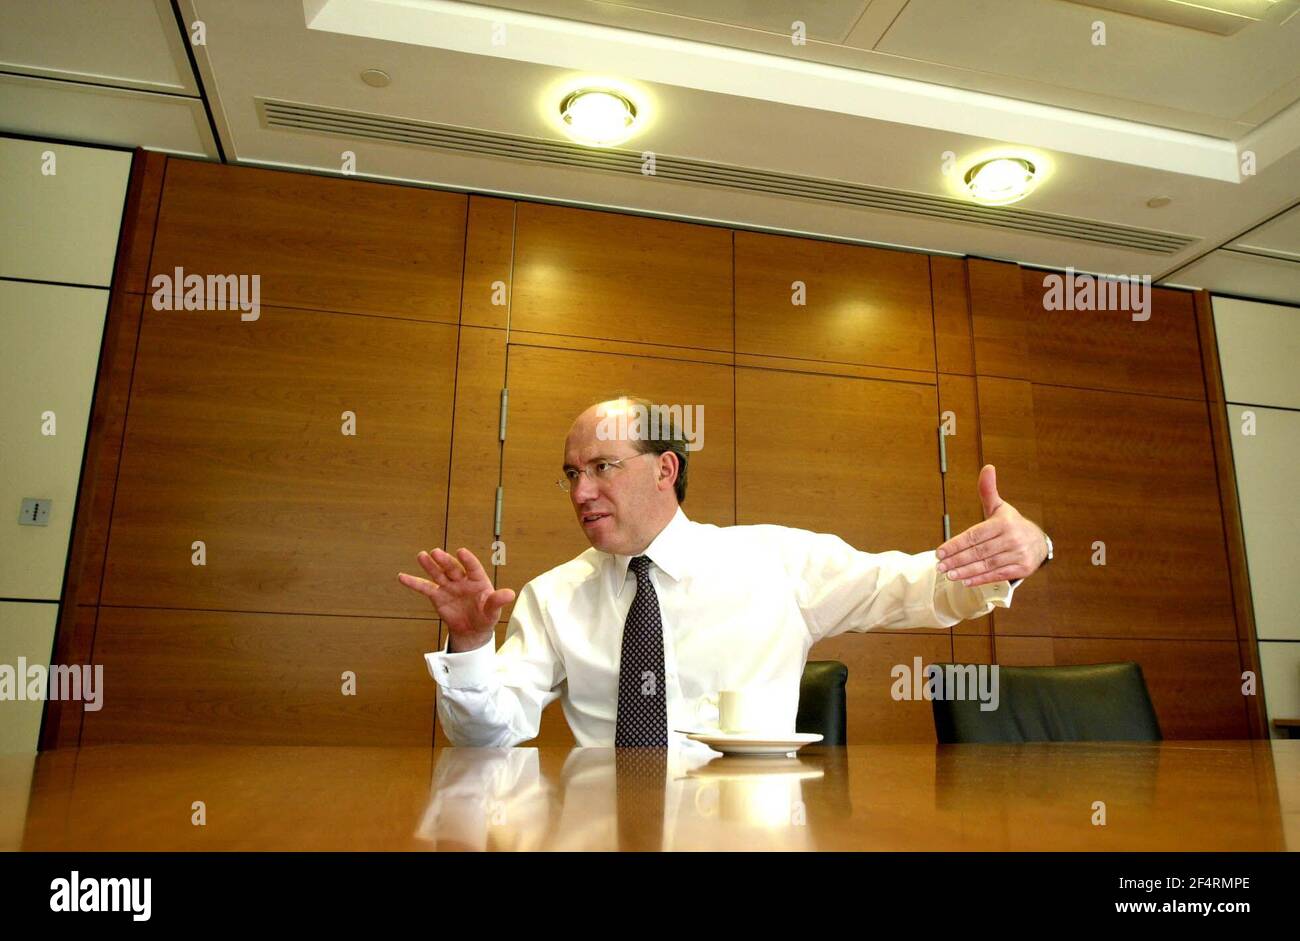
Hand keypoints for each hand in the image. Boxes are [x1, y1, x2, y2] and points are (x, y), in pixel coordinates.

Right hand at [397, 547, 514, 650]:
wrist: (472, 630)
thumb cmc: (486, 617)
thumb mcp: (493, 611)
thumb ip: (497, 600)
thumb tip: (510, 593)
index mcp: (478, 580)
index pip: (472, 567)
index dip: (467, 560)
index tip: (461, 552)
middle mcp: (462, 580)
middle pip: (452, 568)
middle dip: (444, 560)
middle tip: (436, 552)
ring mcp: (449, 586)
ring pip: (438, 573)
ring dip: (429, 565)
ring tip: (421, 556)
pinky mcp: (438, 596)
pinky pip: (425, 588)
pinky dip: (413, 582)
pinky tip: (402, 576)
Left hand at [935, 464, 1047, 587]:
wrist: (1039, 542)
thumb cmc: (1012, 525)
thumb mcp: (1000, 507)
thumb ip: (988, 491)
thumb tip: (987, 467)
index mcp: (1004, 523)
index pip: (974, 535)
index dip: (956, 544)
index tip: (939, 552)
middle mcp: (1012, 539)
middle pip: (978, 552)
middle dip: (957, 560)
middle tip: (940, 566)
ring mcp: (1018, 555)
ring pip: (987, 565)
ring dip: (966, 571)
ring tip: (949, 575)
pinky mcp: (1022, 568)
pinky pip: (998, 575)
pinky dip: (981, 579)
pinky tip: (965, 581)